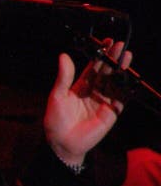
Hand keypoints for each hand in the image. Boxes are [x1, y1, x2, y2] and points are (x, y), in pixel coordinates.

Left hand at [45, 38, 132, 165]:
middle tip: (119, 45)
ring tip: (126, 56)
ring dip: (121, 70)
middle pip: (106, 72)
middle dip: (112, 59)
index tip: (106, 43)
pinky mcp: (111, 113)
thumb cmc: (56, 119)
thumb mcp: (58, 95)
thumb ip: (64, 77)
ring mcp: (103, 102)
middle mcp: (93, 92)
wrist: (62, 142)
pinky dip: (125, 89)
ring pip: (114, 83)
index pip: (93, 67)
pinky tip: (129, 78)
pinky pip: (120, 99)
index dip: (100, 55)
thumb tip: (63, 56)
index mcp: (80, 86)